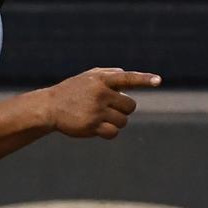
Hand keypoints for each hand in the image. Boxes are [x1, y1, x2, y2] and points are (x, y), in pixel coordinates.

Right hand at [41, 67, 160, 138]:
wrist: (49, 107)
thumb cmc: (72, 91)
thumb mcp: (89, 77)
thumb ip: (109, 74)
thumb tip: (127, 74)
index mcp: (101, 79)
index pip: (127, 78)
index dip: (144, 80)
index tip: (158, 80)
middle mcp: (100, 93)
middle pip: (130, 106)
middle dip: (122, 109)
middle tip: (107, 108)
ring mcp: (96, 109)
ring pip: (123, 121)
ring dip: (115, 122)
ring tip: (98, 117)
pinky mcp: (92, 125)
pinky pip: (114, 132)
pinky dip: (109, 132)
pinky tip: (98, 128)